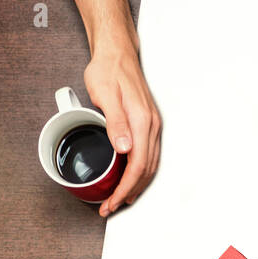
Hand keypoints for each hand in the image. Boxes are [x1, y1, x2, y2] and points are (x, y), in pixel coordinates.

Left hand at [83, 48, 161, 214]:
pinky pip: (148, 155)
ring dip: (136, 185)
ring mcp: (152, 125)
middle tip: (111, 206)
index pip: (137, 165)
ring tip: (120, 198)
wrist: (117, 52)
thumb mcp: (105, 94)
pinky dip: (140, 172)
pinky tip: (129, 177)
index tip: (112, 201)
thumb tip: (125, 149)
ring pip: (150, 165)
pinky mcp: (148, 124)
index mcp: (141, 121)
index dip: (124, 188)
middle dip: (129, 193)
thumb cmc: (108, 70)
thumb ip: (115, 122)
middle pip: (146, 170)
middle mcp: (151, 125)